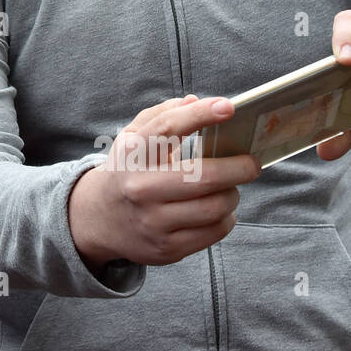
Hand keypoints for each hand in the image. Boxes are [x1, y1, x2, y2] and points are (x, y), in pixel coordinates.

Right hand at [68, 95, 260, 270]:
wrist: (98, 219)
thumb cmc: (126, 171)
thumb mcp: (131, 138)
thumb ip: (162, 115)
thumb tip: (196, 101)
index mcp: (132, 154)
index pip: (168, 128)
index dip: (201, 115)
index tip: (229, 107)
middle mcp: (140, 187)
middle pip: (204, 176)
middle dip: (239, 167)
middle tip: (251, 163)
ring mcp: (153, 221)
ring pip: (215, 207)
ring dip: (232, 194)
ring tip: (230, 187)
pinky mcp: (167, 248)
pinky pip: (214, 232)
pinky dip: (226, 217)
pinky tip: (219, 209)